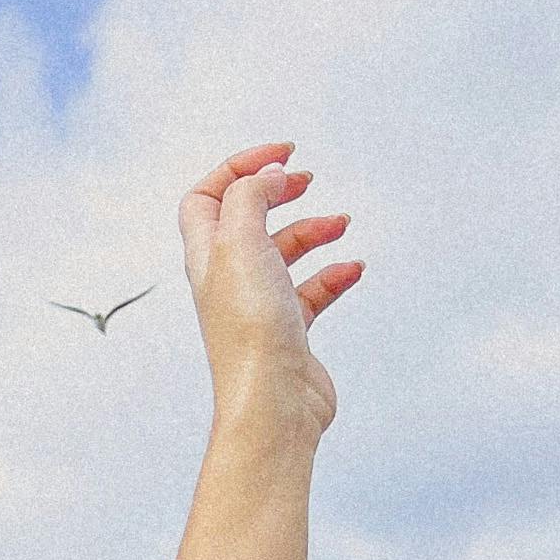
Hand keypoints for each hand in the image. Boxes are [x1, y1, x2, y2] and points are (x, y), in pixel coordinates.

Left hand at [179, 143, 360, 442]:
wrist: (273, 405)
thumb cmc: (252, 333)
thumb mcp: (240, 243)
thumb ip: (249, 197)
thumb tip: (267, 176)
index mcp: (207, 257)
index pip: (206, 197)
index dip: (238, 166)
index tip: (282, 154)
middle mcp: (227, 280)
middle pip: (244, 219)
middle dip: (276, 191)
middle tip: (306, 178)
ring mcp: (257, 307)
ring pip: (283, 253)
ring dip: (313, 230)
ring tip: (341, 224)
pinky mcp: (288, 333)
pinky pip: (312, 291)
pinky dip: (333, 274)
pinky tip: (353, 269)